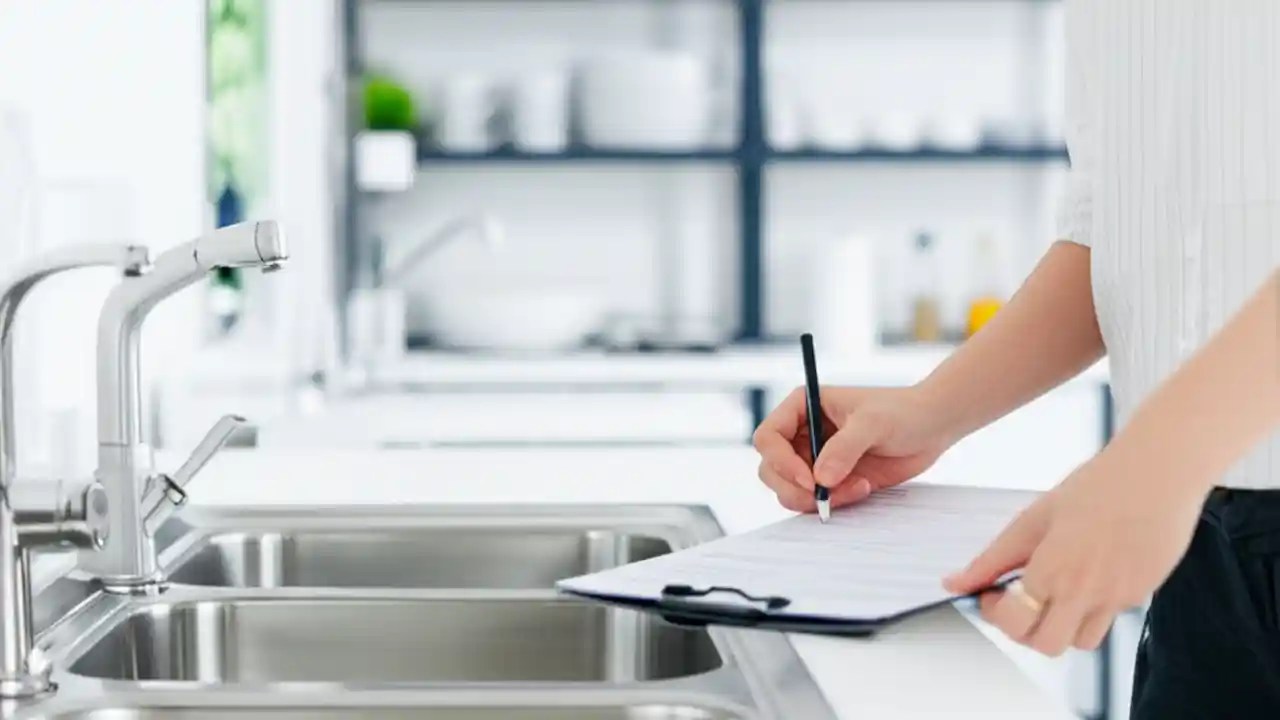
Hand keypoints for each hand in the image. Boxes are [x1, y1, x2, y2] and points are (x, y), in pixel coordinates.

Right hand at [752, 385, 953, 512]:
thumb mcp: (873, 423)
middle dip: (794, 489)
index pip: (768, 437)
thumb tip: (820, 478)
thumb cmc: (902, 412)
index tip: (809, 479)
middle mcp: (802, 434)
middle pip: (771, 470)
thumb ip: (845, 448)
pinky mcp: (832, 480)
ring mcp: (815, 459)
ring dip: (817, 499)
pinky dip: (834, 504)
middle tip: (823, 497)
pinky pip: (816, 501)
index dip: (780, 461)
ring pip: (790, 490)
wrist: (932, 427)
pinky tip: (863, 489)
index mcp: (802, 407)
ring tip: (856, 489)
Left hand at [943, 452, 1206, 655]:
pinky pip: (1108, 618)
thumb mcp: (1033, 519)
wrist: (1158, 476)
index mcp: (1053, 571)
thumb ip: (993, 558)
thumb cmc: (1096, 487)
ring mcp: (1117, 599)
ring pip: (1081, 642)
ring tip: (1054, 589)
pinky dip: (1090, 609)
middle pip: (1046, 645)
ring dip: (1061, 626)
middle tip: (1018, 599)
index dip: (996, 614)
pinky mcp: (1141, 595)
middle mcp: (1086, 593)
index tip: (992, 593)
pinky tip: (1087, 574)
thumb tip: (954, 583)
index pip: (1015, 624)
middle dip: (1025, 630)